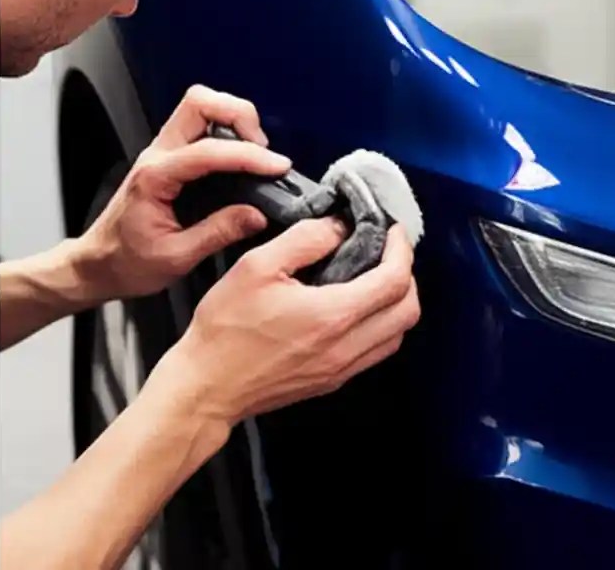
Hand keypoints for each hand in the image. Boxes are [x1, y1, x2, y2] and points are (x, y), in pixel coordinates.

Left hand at [75, 85, 290, 299]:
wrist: (98, 265)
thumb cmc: (126, 261)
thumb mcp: (176, 257)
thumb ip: (218, 233)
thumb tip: (257, 215)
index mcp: (155, 177)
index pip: (209, 151)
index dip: (249, 156)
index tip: (277, 167)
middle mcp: (158, 156)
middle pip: (199, 103)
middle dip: (238, 115)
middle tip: (261, 146)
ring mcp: (164, 154)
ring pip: (200, 107)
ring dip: (234, 119)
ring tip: (256, 151)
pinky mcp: (172, 160)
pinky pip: (201, 127)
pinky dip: (228, 132)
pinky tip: (243, 159)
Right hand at [147, 218, 420, 426]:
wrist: (205, 388)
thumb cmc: (224, 330)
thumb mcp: (256, 267)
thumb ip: (304, 240)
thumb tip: (338, 227)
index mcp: (332, 316)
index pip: (395, 280)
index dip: (402, 250)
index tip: (392, 232)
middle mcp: (346, 346)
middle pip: (408, 310)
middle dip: (407, 276)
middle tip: (388, 254)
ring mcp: (342, 368)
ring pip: (397, 334)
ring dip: (397, 304)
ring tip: (376, 278)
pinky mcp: (333, 380)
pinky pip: (376, 351)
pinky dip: (381, 326)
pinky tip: (357, 309)